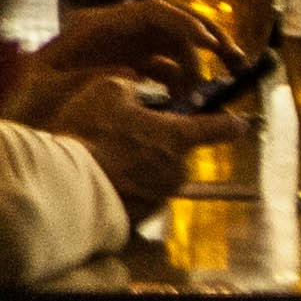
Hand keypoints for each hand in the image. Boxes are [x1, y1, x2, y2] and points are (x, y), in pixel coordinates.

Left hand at [28, 0, 230, 103]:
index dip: (184, 24)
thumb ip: (85, 79)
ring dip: (194, 66)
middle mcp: (111, 31)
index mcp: (95, 27)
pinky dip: (177, 81)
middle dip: (206, 38)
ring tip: (208, 93)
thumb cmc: (18, 96)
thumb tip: (130, 75)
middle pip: (170, 24)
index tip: (209, 45)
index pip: (152, 12)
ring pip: (170, 47)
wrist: (6, 111)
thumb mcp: (47, 86)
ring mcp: (118, 48)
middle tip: (235, 61)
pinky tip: (185, 103)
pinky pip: (159, 67)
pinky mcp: (121, 67)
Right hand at [30, 64, 242, 220]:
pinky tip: (101, 175)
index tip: (235, 119)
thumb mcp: (105, 91)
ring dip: (142, 161)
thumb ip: (131, 85)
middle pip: (180, 149)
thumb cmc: (90, 135)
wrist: (66, 187)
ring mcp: (161, 195)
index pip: (223, 127)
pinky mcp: (142, 215)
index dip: (230, 120)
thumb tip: (137, 87)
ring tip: (107, 154)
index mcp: (179, 136)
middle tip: (129, 130)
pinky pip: (141, 192)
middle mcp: (178, 168)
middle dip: (161, 139)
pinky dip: (128, 182)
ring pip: (159, 170)